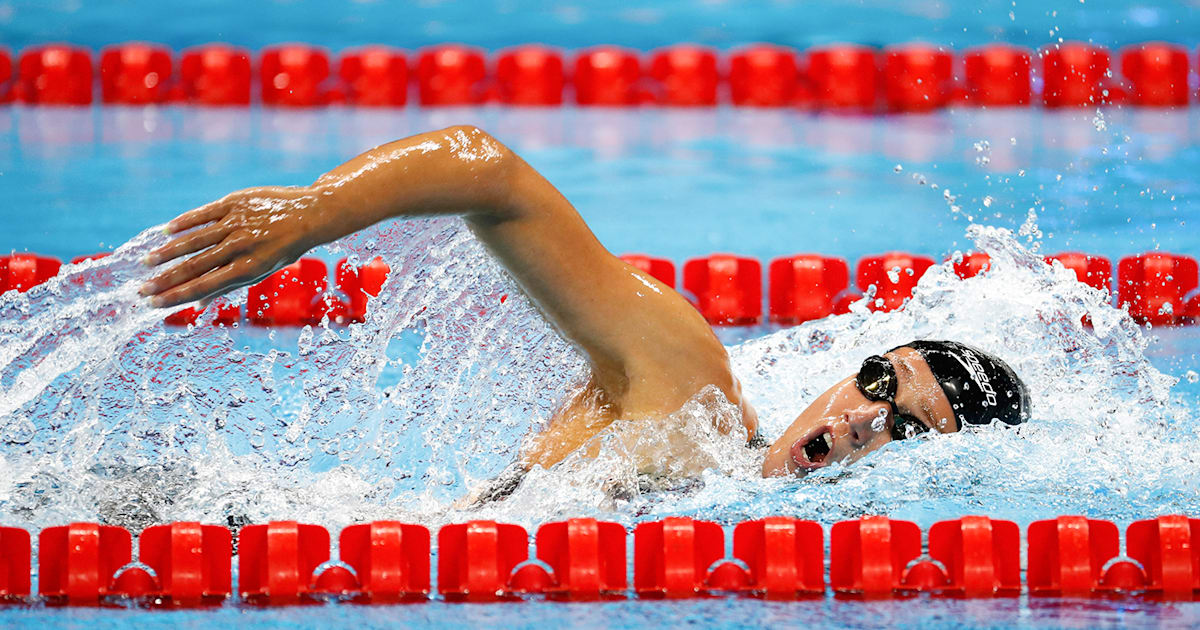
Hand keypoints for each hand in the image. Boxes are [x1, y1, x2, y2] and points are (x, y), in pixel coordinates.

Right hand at [140, 185, 328, 307]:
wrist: (309, 214)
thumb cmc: (282, 248)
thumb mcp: (261, 271)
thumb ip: (228, 286)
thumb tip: (197, 307)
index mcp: (248, 269)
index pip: (204, 287)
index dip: (176, 297)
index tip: (153, 304)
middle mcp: (241, 247)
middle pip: (194, 266)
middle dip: (165, 280)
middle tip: (140, 290)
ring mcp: (236, 223)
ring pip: (194, 240)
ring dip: (167, 252)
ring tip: (147, 261)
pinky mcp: (235, 202)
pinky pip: (203, 214)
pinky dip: (183, 223)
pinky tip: (165, 231)